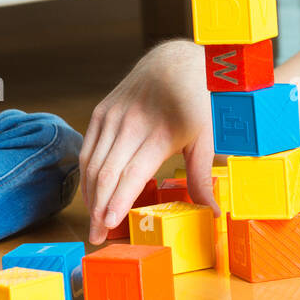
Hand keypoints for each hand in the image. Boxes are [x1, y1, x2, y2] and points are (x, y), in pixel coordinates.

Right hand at [80, 40, 216, 243]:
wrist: (176, 61)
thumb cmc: (198, 102)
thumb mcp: (208, 138)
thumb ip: (202, 177)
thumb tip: (212, 213)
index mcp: (160, 133)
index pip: (130, 175)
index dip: (116, 203)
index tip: (108, 227)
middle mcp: (131, 124)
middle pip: (106, 174)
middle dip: (98, 209)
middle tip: (95, 237)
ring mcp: (113, 116)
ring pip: (91, 163)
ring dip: (89, 195)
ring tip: (93, 221)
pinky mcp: (102, 111)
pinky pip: (87, 148)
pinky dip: (87, 174)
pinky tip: (93, 193)